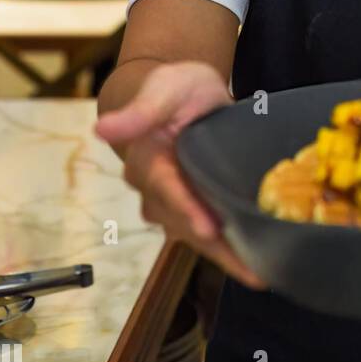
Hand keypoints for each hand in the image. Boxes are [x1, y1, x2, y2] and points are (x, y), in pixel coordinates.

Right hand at [95, 61, 264, 289]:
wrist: (183, 98)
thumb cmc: (174, 90)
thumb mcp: (165, 89)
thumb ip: (141, 111)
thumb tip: (101, 128)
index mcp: (146, 161)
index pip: (165, 188)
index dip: (186, 209)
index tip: (208, 228)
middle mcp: (154, 191)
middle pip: (183, 222)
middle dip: (214, 244)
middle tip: (248, 266)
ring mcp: (173, 205)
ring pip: (197, 235)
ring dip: (226, 255)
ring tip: (259, 272)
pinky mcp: (193, 210)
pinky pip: (209, 235)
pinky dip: (231, 252)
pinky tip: (258, 267)